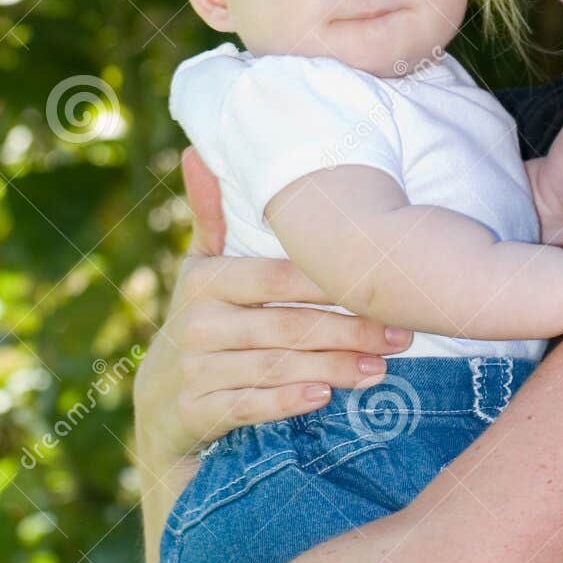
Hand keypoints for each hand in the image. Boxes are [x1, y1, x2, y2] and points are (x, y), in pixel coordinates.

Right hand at [136, 147, 412, 466]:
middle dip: (350, 331)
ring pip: (275, 365)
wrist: (160, 413)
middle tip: (401, 337)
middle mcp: (196, 322)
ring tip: (381, 370)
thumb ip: (212, 217)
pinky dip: (286, 401)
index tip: (383, 289)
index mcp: (205, 280)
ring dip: (333, 368)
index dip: (332, 284)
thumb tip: (198, 149)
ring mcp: (192, 369)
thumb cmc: (202, 328)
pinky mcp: (193, 412)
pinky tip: (324, 398)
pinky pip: (248, 404)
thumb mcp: (202, 273)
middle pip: (287, 324)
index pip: (279, 277)